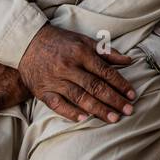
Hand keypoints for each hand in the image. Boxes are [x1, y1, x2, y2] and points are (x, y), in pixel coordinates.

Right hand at [17, 24, 136, 124]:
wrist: (27, 43)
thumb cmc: (61, 42)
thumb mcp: (84, 41)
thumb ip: (107, 52)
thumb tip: (129, 60)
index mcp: (81, 53)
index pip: (105, 71)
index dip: (120, 84)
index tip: (132, 95)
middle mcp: (68, 67)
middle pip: (95, 86)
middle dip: (113, 100)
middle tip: (128, 111)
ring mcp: (55, 80)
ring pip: (79, 97)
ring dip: (97, 109)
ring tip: (113, 118)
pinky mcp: (42, 90)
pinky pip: (57, 104)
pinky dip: (70, 112)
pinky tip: (84, 119)